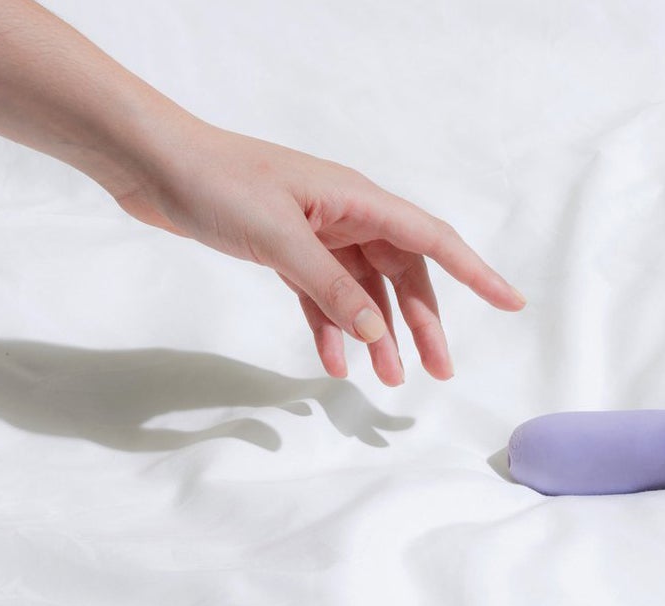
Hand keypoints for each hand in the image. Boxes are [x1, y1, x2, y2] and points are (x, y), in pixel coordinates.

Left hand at [111, 122, 525, 385]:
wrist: (153, 166)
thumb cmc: (217, 183)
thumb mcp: (279, 238)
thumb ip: (331, 288)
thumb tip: (376, 331)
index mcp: (357, 200)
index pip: (432, 239)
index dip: (476, 273)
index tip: (512, 303)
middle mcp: (346, 215)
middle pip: (403, 275)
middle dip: (424, 324)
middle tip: (439, 372)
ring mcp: (318, 235)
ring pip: (365, 292)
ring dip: (378, 334)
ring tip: (389, 380)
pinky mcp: (287, 251)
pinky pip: (323, 297)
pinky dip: (331, 328)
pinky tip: (335, 362)